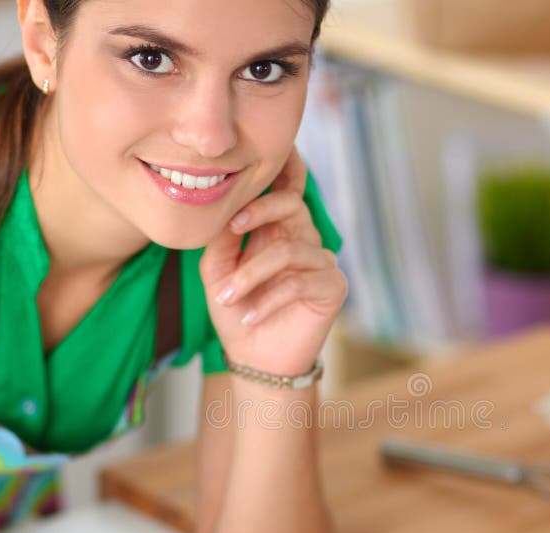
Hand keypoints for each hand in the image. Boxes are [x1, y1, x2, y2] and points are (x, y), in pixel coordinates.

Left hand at [198, 147, 347, 375]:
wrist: (255, 359)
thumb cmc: (237, 313)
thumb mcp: (217, 272)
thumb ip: (221, 239)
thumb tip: (228, 211)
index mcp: (278, 229)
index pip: (287, 188)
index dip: (284, 165)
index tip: (257, 156)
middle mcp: (303, 240)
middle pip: (292, 203)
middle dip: (260, 210)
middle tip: (231, 227)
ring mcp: (321, 263)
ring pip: (287, 251)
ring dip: (250, 274)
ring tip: (228, 298)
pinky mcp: (332, 288)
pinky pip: (298, 282)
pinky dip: (268, 299)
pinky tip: (249, 316)